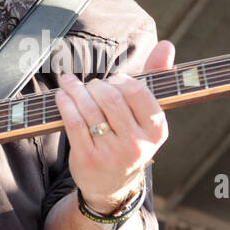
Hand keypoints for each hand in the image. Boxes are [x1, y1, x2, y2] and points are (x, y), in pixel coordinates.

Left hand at [53, 39, 173, 212]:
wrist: (111, 185)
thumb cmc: (130, 138)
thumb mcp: (147, 115)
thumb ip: (157, 78)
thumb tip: (166, 44)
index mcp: (157, 131)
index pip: (138, 92)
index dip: (122, 81)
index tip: (114, 80)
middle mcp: (137, 145)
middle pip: (110, 98)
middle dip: (96, 86)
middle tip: (91, 86)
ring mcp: (112, 154)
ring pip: (89, 109)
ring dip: (75, 90)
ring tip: (68, 82)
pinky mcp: (88, 159)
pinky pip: (73, 122)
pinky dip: (65, 104)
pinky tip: (62, 96)